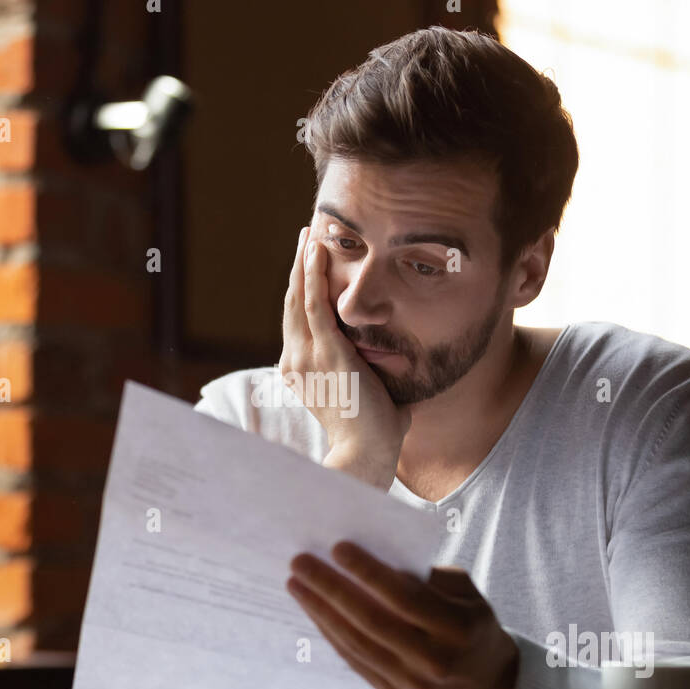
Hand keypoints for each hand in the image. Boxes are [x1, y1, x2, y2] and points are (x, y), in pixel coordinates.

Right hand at [280, 226, 411, 488]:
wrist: (367, 454)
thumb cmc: (375, 433)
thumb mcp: (369, 394)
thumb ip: (375, 375)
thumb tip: (397, 364)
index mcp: (301, 371)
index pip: (298, 321)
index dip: (302, 289)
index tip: (309, 264)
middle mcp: (296, 360)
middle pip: (292, 302)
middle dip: (299, 267)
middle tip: (305, 236)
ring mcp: (307, 356)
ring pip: (299, 297)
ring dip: (304, 262)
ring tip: (308, 233)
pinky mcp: (325, 352)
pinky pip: (314, 304)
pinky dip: (313, 274)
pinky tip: (316, 250)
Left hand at [286, 541, 519, 688]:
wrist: (487, 688)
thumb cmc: (472, 626)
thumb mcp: (467, 594)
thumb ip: (428, 577)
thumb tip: (376, 557)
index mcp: (457, 628)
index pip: (405, 598)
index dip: (369, 573)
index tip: (338, 548)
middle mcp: (433, 660)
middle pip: (372, 620)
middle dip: (331, 589)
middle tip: (301, 563)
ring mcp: (411, 683)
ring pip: (356, 643)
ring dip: (321, 611)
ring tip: (297, 583)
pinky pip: (354, 660)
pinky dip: (330, 633)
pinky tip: (313, 611)